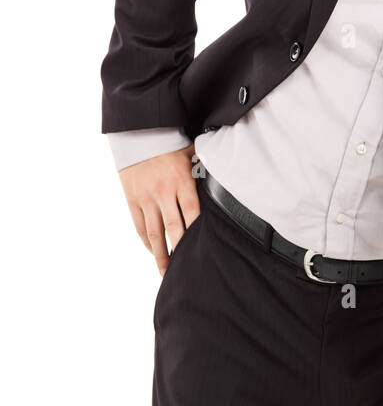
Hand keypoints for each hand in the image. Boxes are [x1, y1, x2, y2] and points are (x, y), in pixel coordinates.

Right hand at [118, 144, 201, 275]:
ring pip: (153, 232)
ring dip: (160, 253)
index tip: (202, 249)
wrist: (138, 135)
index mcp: (181, 182)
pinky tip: (153, 251)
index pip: (192, 212)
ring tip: (166, 270)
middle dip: (179, 250)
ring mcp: (145, 198)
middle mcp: (163, 193)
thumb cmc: (170, 145)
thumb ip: (206, 169)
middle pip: (173, 227)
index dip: (196, 232)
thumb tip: (227, 178)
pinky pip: (139, 225)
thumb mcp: (193, 153)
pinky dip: (146, 241)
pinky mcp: (132, 200)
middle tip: (184, 269)